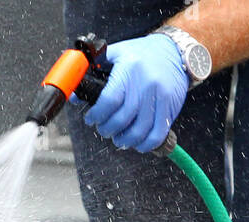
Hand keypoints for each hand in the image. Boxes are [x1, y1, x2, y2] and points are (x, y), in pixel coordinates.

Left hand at [84, 34, 187, 152]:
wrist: (175, 50)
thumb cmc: (141, 54)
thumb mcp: (116, 54)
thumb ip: (93, 71)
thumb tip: (73, 94)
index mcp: (129, 69)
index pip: (108, 101)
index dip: (95, 116)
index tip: (91, 119)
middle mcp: (146, 84)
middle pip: (121, 120)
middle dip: (107, 130)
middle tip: (104, 129)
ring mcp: (160, 97)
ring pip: (139, 131)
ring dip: (124, 140)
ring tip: (118, 138)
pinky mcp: (171, 107)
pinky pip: (158, 134)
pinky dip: (145, 144)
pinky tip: (137, 143)